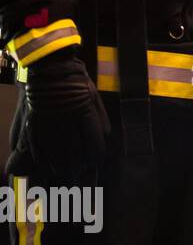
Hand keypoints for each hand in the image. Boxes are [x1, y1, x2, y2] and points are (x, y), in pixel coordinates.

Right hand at [19, 51, 110, 182]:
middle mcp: (68, 121)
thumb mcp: (95, 98)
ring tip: (60, 173)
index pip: (94, 145)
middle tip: (76, 176)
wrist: (51, 68)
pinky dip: (41, 156)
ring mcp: (50, 122)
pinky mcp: (35, 121)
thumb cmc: (77, 83)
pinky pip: (37, 145)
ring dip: (58, 165)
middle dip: (76, 168)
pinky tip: (43, 163)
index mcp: (86, 115)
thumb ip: (100, 120)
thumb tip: (104, 139)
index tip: (94, 165)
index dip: (95, 158)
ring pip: (54, 152)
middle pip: (73, 154)